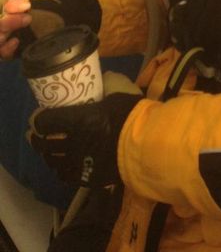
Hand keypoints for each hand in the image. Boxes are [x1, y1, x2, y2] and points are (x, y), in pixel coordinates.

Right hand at [0, 0, 100, 56]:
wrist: (82, 26)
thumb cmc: (63, 1)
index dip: (7, 6)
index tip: (24, 5)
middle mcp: (9, 15)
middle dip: (4, 23)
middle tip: (27, 19)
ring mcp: (12, 34)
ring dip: (3, 33)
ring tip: (20, 34)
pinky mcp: (17, 50)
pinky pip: (1, 52)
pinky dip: (5, 50)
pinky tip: (16, 44)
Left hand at [27, 72, 142, 187]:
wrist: (149, 143)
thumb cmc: (132, 114)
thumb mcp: (120, 89)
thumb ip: (107, 82)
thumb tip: (101, 79)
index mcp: (80, 119)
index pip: (46, 121)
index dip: (37, 119)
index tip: (37, 116)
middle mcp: (74, 143)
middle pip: (44, 144)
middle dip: (36, 138)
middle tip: (36, 134)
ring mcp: (80, 162)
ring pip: (53, 162)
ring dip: (47, 155)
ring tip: (48, 151)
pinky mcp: (88, 177)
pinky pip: (66, 176)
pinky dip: (61, 170)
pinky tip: (63, 166)